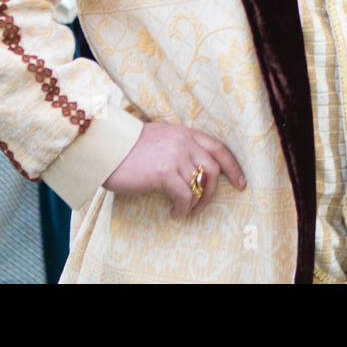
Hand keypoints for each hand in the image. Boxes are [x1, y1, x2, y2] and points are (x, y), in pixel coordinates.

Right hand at [103, 121, 245, 217]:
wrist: (106, 148)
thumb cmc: (128, 148)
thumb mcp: (160, 138)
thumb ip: (178, 147)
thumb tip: (194, 169)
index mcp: (185, 133)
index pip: (218, 148)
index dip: (233, 166)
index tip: (241, 183)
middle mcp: (184, 142)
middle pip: (214, 169)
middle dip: (213, 191)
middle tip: (202, 205)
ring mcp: (175, 156)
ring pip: (200, 185)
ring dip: (195, 203)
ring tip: (184, 210)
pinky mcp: (163, 173)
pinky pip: (185, 196)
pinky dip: (183, 209)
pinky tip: (174, 213)